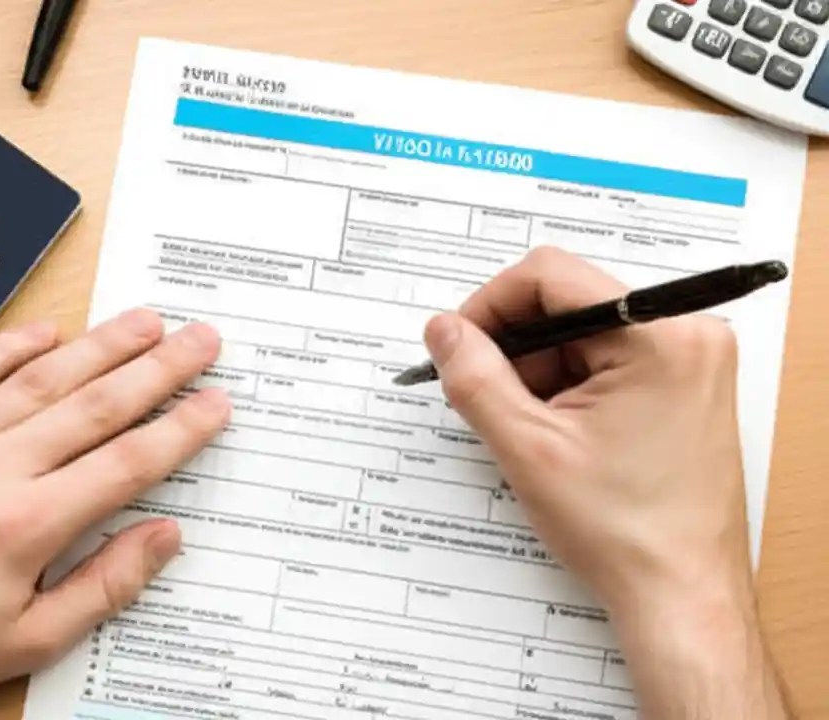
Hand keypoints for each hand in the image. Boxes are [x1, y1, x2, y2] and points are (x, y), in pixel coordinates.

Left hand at [0, 309, 229, 719]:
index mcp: (27, 527)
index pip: (127, 463)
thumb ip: (104, 586)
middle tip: (200, 338)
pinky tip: (44, 332)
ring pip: (36, 380)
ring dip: (96, 346)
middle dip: (157, 369)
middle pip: (93, 406)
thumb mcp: (25, 644)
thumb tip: (163, 536)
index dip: (180, 429)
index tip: (216, 402)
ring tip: (142, 321)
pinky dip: (6, 350)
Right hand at [425, 247, 786, 718]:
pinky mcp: (687, 384)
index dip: (490, 304)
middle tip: (492, 401)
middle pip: (569, 302)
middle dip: (518, 348)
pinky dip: (571, 387)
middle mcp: (688, 334)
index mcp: (660, 337)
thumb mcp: (527, 447)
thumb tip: (443, 330)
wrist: (680, 594)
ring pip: (584, 333)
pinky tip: (562, 435)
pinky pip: (609, 359)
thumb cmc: (624, 531)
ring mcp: (693, 360)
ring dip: (542, 372)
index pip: (551, 275)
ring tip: (536, 433)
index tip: (460, 344)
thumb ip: (475, 377)